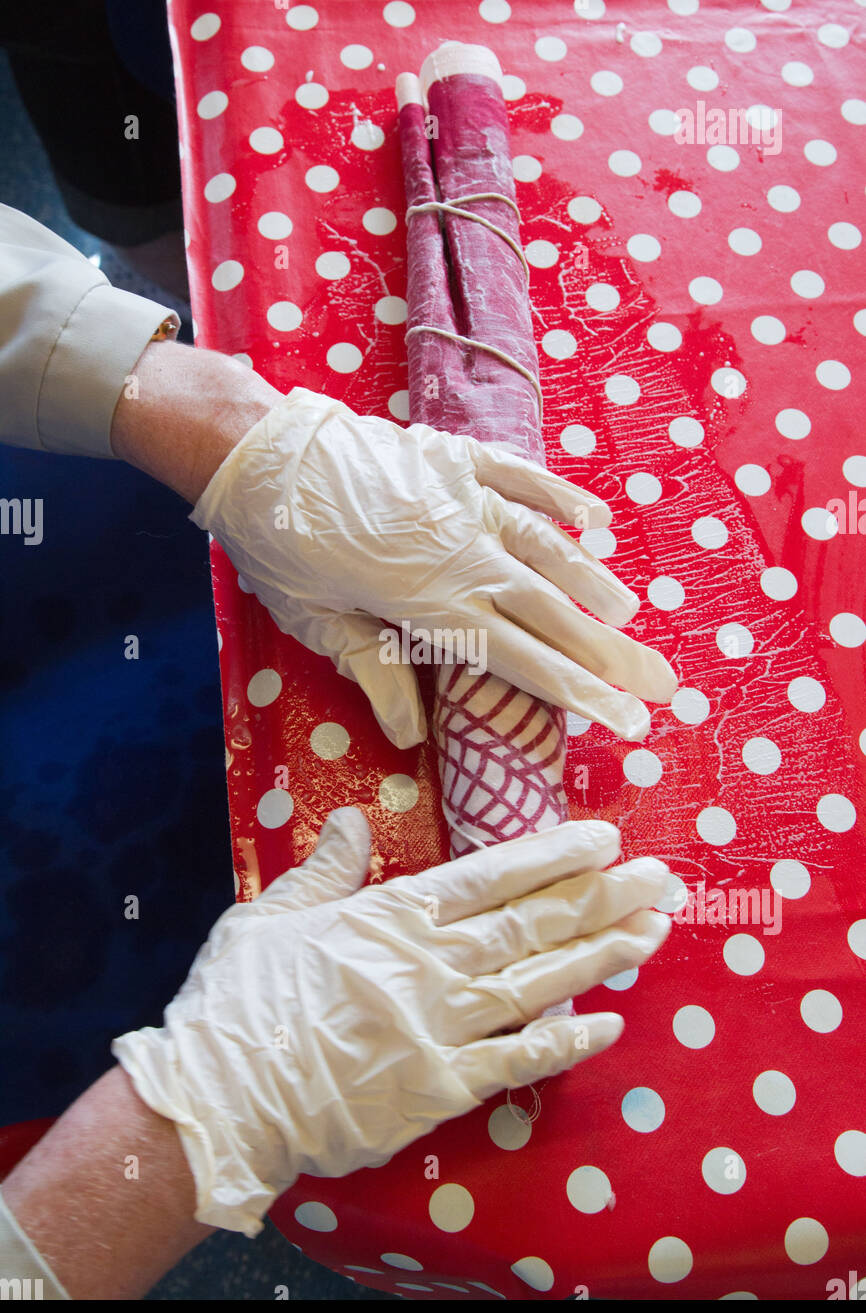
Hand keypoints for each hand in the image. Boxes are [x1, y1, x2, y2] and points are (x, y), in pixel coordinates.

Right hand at [112, 809, 671, 1235]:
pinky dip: (565, 1043)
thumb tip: (351, 821)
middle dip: (600, 898)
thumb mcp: (269, 916)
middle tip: (660, 878)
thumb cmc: (238, 1002)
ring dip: (600, 956)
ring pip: (539, 983)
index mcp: (391, 916)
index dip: (551, 855)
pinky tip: (610, 1024)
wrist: (221, 1098)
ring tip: (653, 932)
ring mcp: (442, 1027)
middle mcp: (431, 964)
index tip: (603, 840)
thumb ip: (323, 870)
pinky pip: (517, 1062)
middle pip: (532, 924)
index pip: (490, 875)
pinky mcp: (442, 1088)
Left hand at [189, 387, 676, 745]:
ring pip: (547, 546)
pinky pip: (520, 476)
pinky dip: (558, 496)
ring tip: (632, 615)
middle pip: (554, 610)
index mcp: (431, 602)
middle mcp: (463, 550)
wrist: (255, 451)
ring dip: (593, 582)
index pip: (524, 660)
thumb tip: (414, 736)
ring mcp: (463, 496)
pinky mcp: (453, 456)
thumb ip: (374, 670)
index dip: (581, 694)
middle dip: (612, 652)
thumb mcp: (318, 623)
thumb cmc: (278, 547)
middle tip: (663, 682)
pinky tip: (593, 519)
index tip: (629, 721)